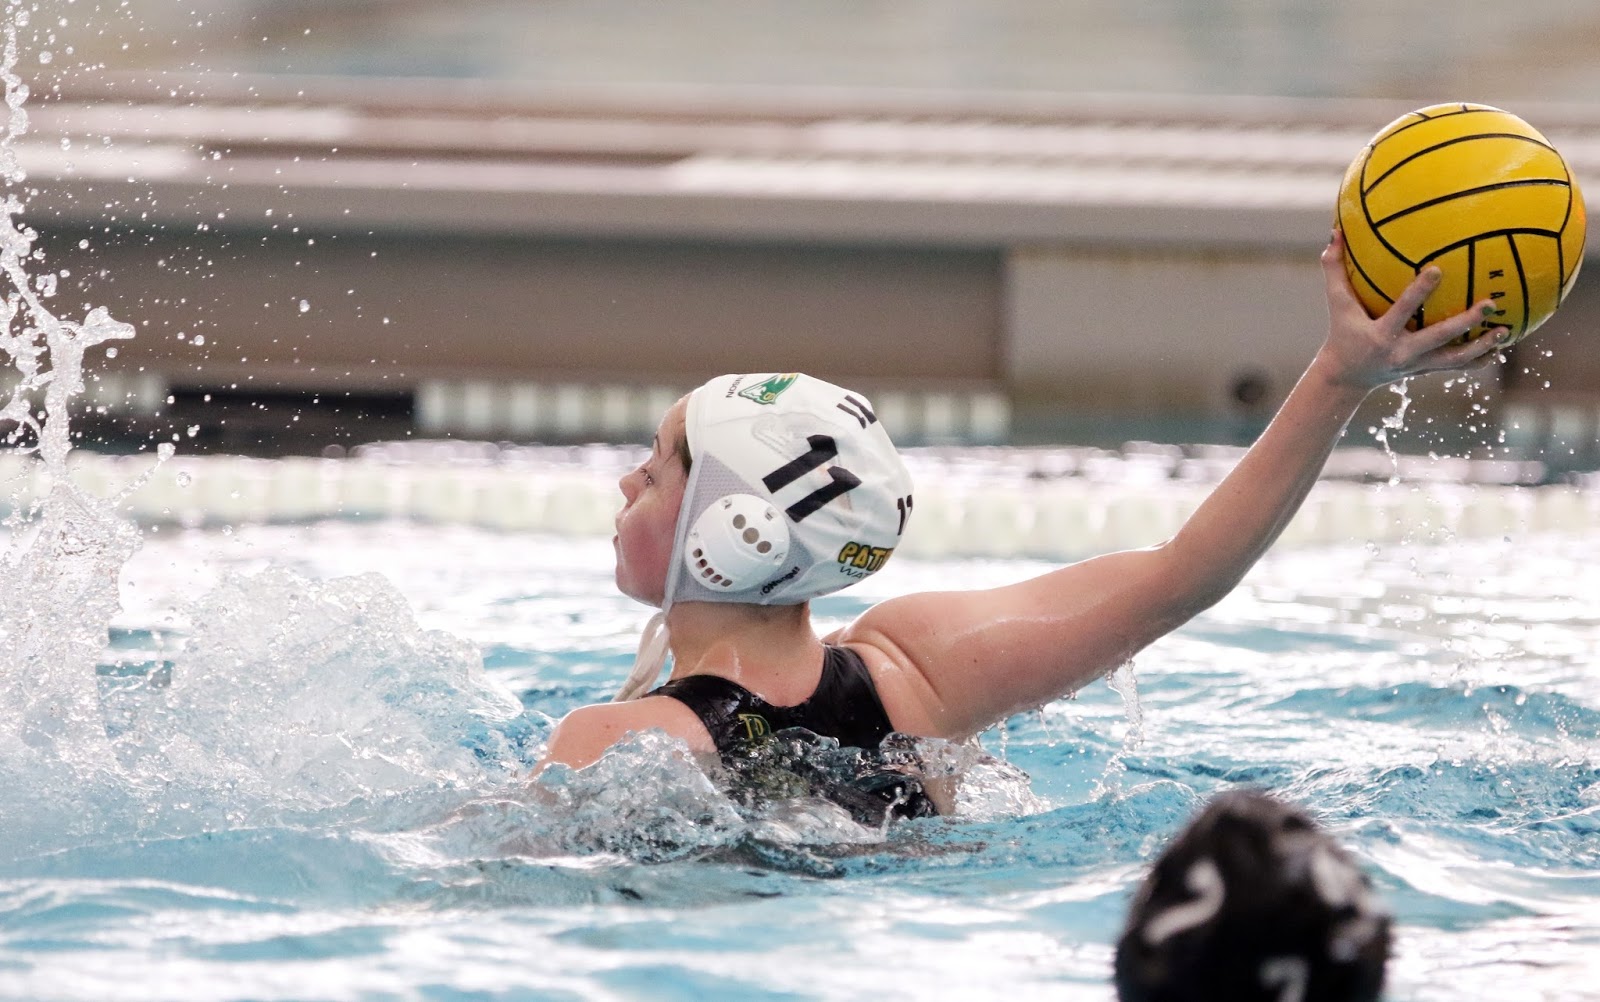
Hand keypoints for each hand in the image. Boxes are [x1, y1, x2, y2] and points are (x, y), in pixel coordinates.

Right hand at [1315, 229, 1507, 391]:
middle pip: (1438, 337)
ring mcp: (1416, 364)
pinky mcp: (1425, 370)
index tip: (1437, 270)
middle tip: (1490, 304)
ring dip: (1481, 346)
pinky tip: (1500, 348)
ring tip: (1505, 331)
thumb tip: (1336, 231)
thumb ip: (1334, 269)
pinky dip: (1479, 359)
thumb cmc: (1341, 331)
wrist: (1347, 377)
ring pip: (1454, 358)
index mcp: (1380, 334)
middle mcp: (1401, 352)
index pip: (1401, 311)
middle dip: (1465, 322)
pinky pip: (1456, 366)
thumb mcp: (1337, 304)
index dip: (1418, 292)